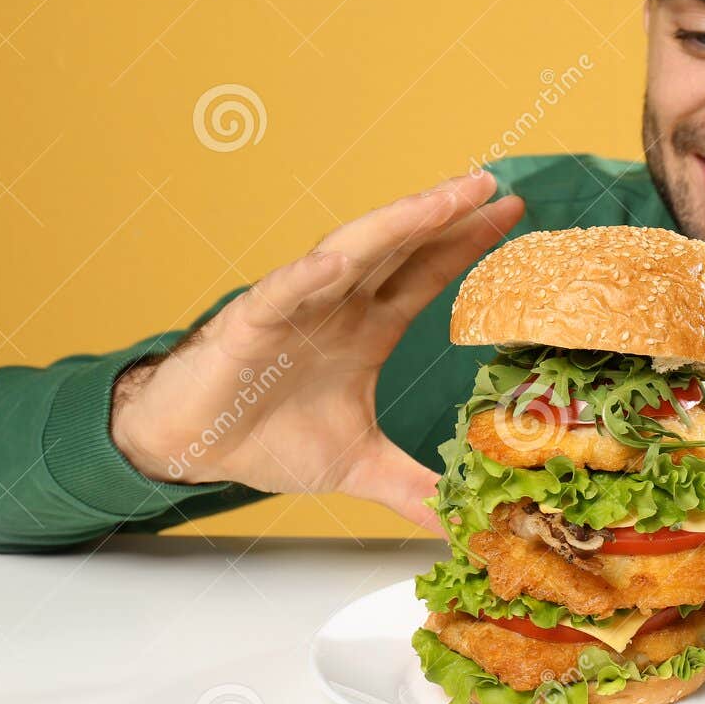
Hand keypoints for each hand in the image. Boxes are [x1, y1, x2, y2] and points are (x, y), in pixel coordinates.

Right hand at [110, 171, 522, 531]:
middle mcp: (338, 305)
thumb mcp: (360, 466)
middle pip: (400, 247)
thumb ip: (412, 487)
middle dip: (445, 214)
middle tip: (492, 183)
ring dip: (396, 224)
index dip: (467, 243)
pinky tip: (335, 263)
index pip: (427, 274)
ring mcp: (295, 307)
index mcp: (367, 328)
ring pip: (352, 253)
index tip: (513, 212)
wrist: (191, 446)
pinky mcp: (248, 325)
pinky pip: (279, 294)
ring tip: (442, 199)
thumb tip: (458, 519)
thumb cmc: (267, 436)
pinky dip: (305, 278)